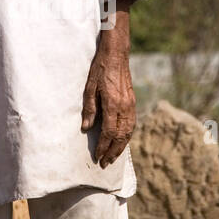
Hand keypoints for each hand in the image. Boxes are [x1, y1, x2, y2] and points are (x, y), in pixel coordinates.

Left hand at [81, 0, 135, 167]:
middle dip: (113, 151)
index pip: (108, 132)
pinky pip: (132, 124)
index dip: (103, 147)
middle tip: (105, 163)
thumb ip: (89, 110)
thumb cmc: (100, 70)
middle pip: (120, 136)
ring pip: (128, 132)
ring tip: (113, 156)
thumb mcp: (89, 89)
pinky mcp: (133, 102)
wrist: (116, 55)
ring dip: (121, 146)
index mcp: (113, 104)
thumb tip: (86, 129)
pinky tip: (121, 141)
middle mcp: (124, 107)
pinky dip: (127, 136)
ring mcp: (131, 105)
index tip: (97, 157)